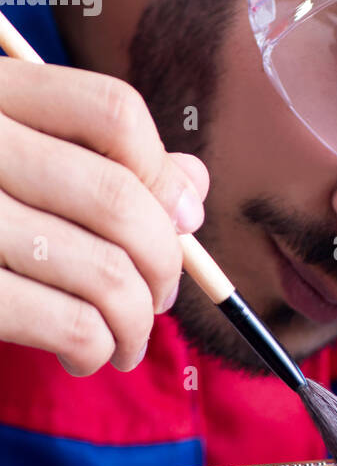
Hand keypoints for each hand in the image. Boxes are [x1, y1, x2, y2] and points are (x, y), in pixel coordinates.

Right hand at [0, 61, 208, 374]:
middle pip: (117, 198)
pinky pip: (59, 319)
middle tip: (158, 298)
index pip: (111, 111)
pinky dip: (93, 345)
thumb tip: (190, 193)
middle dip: (163, 263)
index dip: (160, 170)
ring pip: (99, 268)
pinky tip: (84, 354)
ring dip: (134, 320)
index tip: (173, 218)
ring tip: (126, 340)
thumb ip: (94, 158)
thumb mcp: (6, 155)